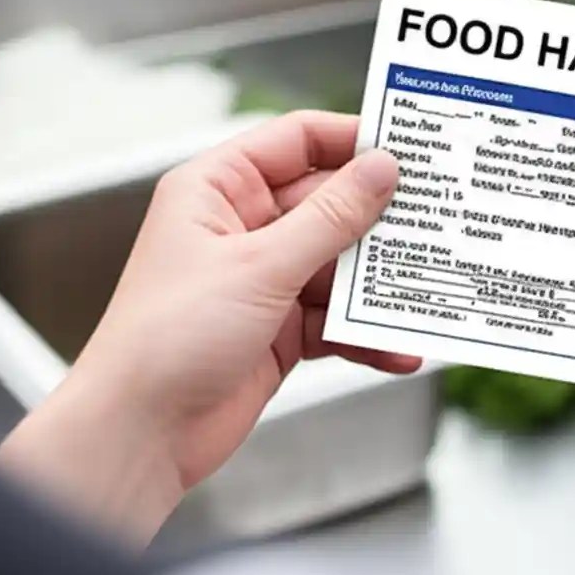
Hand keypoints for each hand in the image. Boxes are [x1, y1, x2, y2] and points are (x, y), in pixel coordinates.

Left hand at [0, 112, 418, 544]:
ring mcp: (263, 281)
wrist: (139, 434)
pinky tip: (397, 348)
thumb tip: (380, 170)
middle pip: (330, 205)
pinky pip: (337, 319)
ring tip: (421, 293)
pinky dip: (367, 334)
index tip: (409, 149)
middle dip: (379, 222)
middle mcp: (242, 229)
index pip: (297, 141)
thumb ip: (330, 217)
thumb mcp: (261, 266)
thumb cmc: (166, 339)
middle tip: (435, 224)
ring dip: (379, 287)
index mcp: (218, 190)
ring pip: (340, 267)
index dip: (353, 140)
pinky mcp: (280, 330)